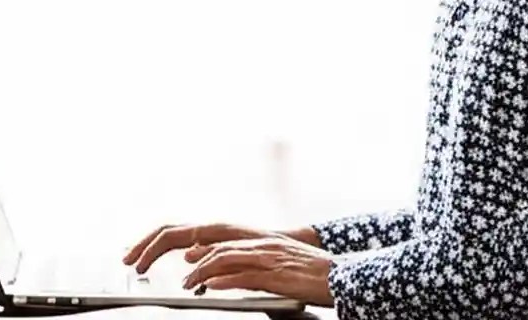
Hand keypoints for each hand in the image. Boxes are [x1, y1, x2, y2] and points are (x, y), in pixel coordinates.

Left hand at [181, 235, 335, 306]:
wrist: (342, 276)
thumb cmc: (317, 274)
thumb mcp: (286, 264)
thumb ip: (262, 267)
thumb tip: (238, 278)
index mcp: (267, 242)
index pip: (229, 241)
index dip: (206, 248)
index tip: (189, 256)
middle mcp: (265, 246)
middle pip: (221, 248)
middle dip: (198, 262)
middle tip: (184, 277)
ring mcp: (269, 259)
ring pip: (227, 259)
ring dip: (203, 272)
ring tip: (189, 284)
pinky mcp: (275, 276)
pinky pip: (243, 277)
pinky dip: (223, 281)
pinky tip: (209, 287)